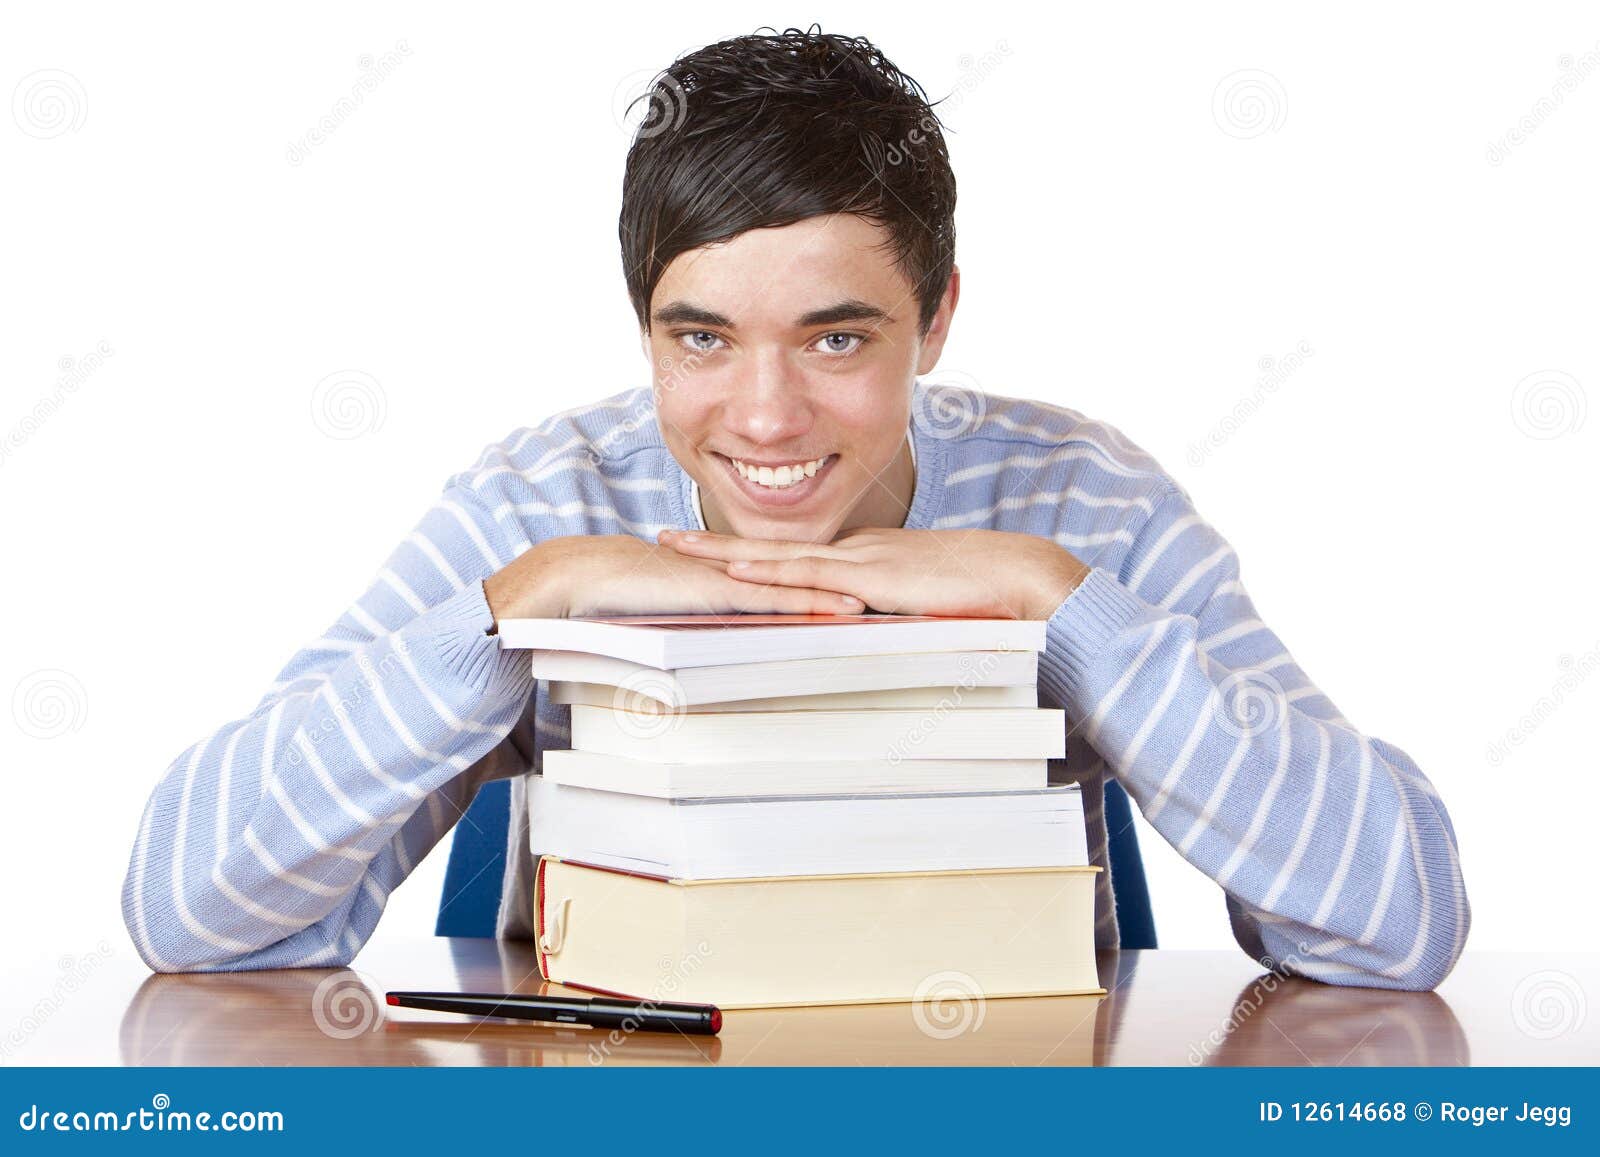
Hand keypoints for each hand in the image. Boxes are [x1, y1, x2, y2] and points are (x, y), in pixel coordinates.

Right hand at [483, 534, 866, 622]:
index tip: (876, 587)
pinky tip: (844, 610)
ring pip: (805, 582)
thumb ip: (702, 619)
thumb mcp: (675, 610)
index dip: (836, 577)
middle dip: (858, 580)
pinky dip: (813, 603)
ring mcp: (735, 578)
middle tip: (907, 588)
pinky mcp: (723, 592)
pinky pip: (777, 599)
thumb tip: (717, 641)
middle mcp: (741, 570)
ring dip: (849, 590)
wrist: (584, 577)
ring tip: (895, 597)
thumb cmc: (620, 596)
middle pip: (811, 573)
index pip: (794, 574)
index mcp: (734, 573)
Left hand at [655, 527, 1088, 619]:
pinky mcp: (872, 577)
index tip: (709, 556)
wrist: (1022, 576)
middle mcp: (855, 553)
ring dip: (722, 552)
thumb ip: (897, 626)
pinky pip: (809, 576)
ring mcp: (860, 561)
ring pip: (776, 556)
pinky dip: (768, 572)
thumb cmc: (987, 598)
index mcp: (868, 561)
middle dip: (715, 545)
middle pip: (771, 549)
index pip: (796, 559)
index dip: (750, 556)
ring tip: (675, 546)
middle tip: (665, 537)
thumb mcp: (929, 614)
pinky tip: (733, 570)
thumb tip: (877, 647)